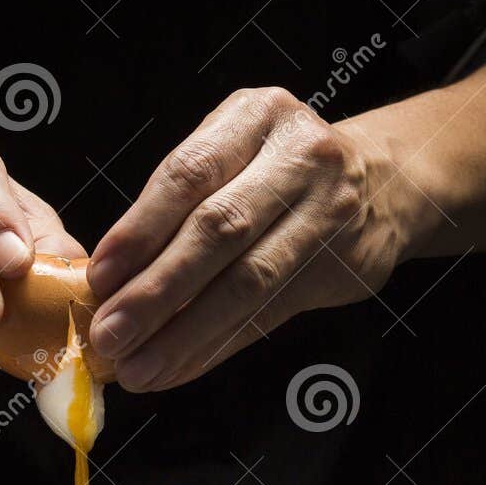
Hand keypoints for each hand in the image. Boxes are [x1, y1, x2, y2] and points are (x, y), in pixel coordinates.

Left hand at [87, 87, 405, 391]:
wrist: (387, 182)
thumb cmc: (281, 170)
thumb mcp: (235, 152)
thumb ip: (181, 203)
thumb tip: (110, 281)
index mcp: (257, 116)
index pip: (189, 174)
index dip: (140, 231)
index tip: (98, 278)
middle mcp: (298, 157)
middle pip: (218, 230)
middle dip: (155, 291)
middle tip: (108, 336)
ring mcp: (328, 212)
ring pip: (247, 282)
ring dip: (184, 333)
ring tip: (138, 368)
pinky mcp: (342, 267)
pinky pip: (269, 314)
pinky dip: (217, 346)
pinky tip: (179, 368)